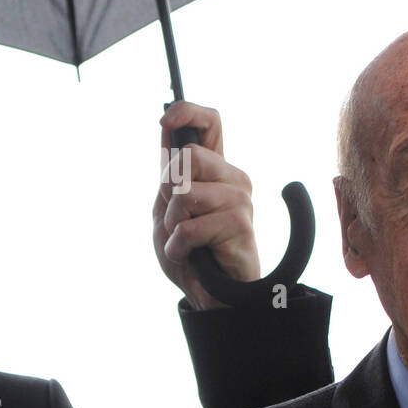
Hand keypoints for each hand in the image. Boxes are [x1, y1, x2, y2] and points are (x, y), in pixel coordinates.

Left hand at [154, 101, 259, 310]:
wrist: (210, 295)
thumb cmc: (191, 253)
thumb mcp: (167, 210)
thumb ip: (170, 178)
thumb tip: (170, 135)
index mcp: (216, 170)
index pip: (211, 122)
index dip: (187, 111)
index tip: (166, 122)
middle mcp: (233, 178)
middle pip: (188, 155)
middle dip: (167, 190)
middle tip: (177, 218)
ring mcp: (241, 200)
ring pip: (185, 192)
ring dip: (172, 224)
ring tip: (185, 241)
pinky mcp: (241, 224)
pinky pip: (190, 226)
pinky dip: (177, 246)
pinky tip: (189, 255)